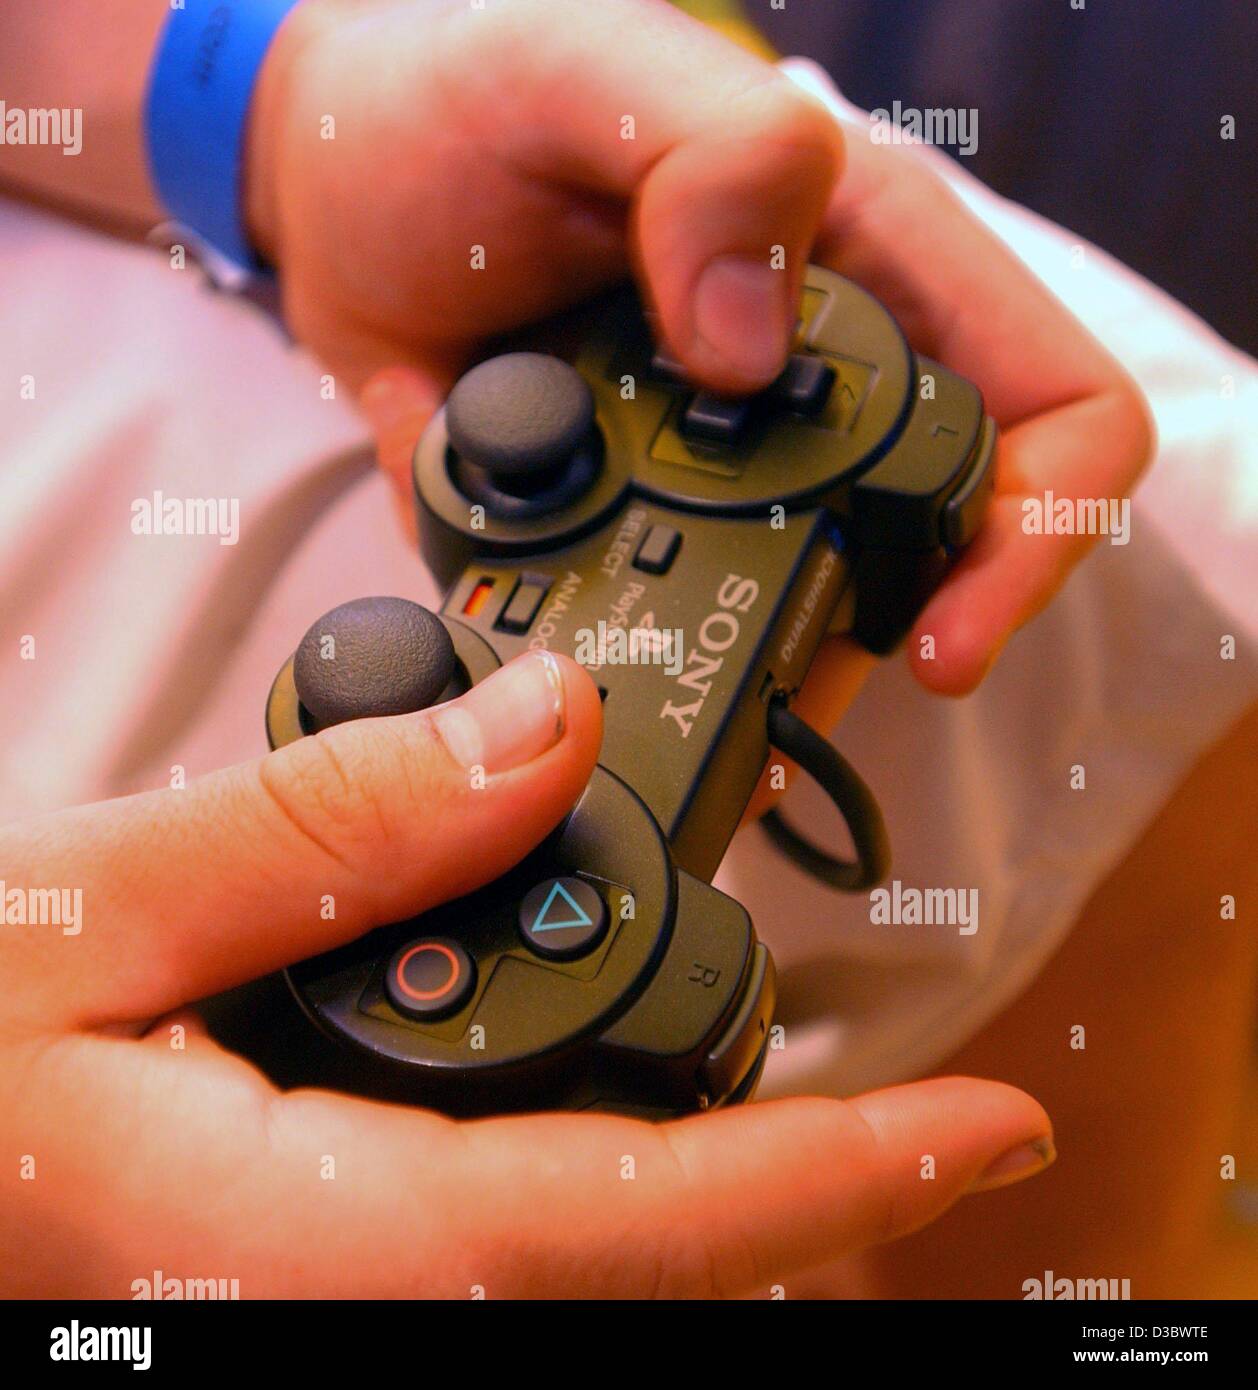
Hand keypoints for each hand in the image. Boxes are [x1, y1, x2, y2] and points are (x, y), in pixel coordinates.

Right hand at [1, 652, 1052, 1297]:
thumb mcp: (84, 920)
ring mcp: (329, 1294)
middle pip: (644, 1252)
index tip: (987, 1129)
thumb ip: (322, 827)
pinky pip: (499, 1230)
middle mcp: (349, 1300)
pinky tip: (551, 1073)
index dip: (843, 1177)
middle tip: (872, 1082)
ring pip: (578, 1253)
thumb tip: (539, 729)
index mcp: (314, 1236)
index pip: (643, 1219)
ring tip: (717, 1056)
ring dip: (680, 1165)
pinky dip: (581, 1165)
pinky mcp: (312, 1266)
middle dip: (777, 1169)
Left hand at [245, 0, 1149, 700]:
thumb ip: (709, 159)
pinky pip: (669, 628)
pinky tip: (586, 689)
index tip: (941, 636)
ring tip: (692, 731)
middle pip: (932, 545)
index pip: (1048, 409)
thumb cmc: (458, 90)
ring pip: (808, 612)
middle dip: (883, 640)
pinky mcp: (630, 524)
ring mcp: (726, 469)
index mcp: (869, 264)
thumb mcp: (585, 71)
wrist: (328, 177)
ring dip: (765, 681)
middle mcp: (816, 385)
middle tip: (790, 703)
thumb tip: (754, 351)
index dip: (1034, 530)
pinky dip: (644, 670)